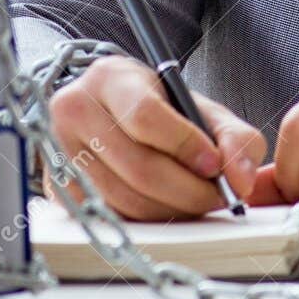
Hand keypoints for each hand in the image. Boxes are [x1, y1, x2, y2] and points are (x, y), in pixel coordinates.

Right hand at [43, 55, 265, 219]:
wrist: (107, 114)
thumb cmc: (159, 110)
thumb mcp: (199, 107)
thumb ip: (234, 136)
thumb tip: (241, 181)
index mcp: (109, 78)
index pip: (146, 116)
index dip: (186, 146)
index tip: (215, 166)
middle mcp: (74, 110)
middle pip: (139, 167)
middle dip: (189, 190)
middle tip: (217, 196)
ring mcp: (60, 152)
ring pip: (127, 200)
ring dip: (172, 210)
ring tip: (194, 200)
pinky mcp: (58, 190)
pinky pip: (112, 218)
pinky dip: (147, 220)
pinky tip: (165, 206)